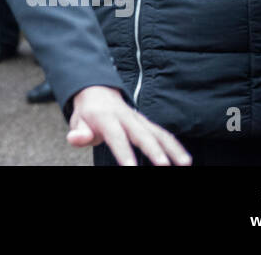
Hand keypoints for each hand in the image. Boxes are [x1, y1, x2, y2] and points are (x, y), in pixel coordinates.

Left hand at [67, 85, 191, 164]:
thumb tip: (75, 138)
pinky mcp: (148, 124)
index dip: (123, 153)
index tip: (131, 168)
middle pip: (142, 134)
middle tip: (164, 165)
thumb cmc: (88, 113)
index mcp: (106, 117)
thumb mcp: (77, 121)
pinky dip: (175, 145)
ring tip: (185, 163)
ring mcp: (139, 119)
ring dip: (172, 148)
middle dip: (154, 150)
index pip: (116, 137)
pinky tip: (185, 159)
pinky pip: (164, 134)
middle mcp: (126, 117)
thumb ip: (79, 132)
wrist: (98, 92)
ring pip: (158, 132)